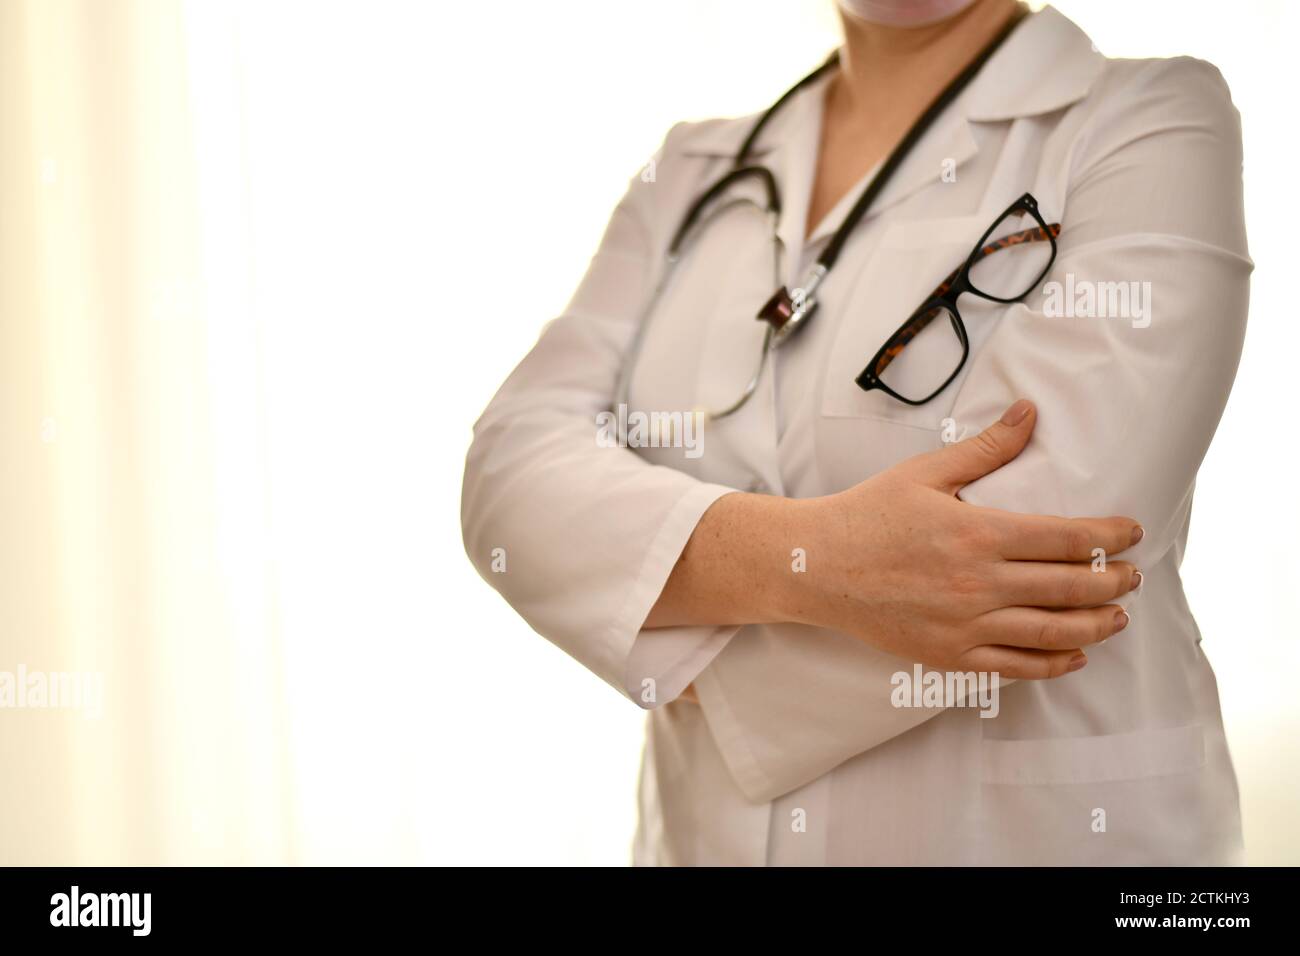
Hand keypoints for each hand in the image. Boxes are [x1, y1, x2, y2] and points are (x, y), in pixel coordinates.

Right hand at [781, 400, 1139, 677]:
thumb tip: (1029, 412)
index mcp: (979, 532)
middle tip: (1135, 575)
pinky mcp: (949, 654)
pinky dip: (1054, 663)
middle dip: (1115, 581)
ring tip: (1118, 616)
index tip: (1132, 532)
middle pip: (1071, 587)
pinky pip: (1015, 666)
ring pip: (1053, 632)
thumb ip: (986, 449)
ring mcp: (965, 624)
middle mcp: (979, 583)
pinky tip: (1075, 654)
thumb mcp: (925, 472)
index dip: (1110, 536)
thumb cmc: (869, 513)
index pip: (1067, 538)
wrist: (818, 566)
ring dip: (1097, 625)